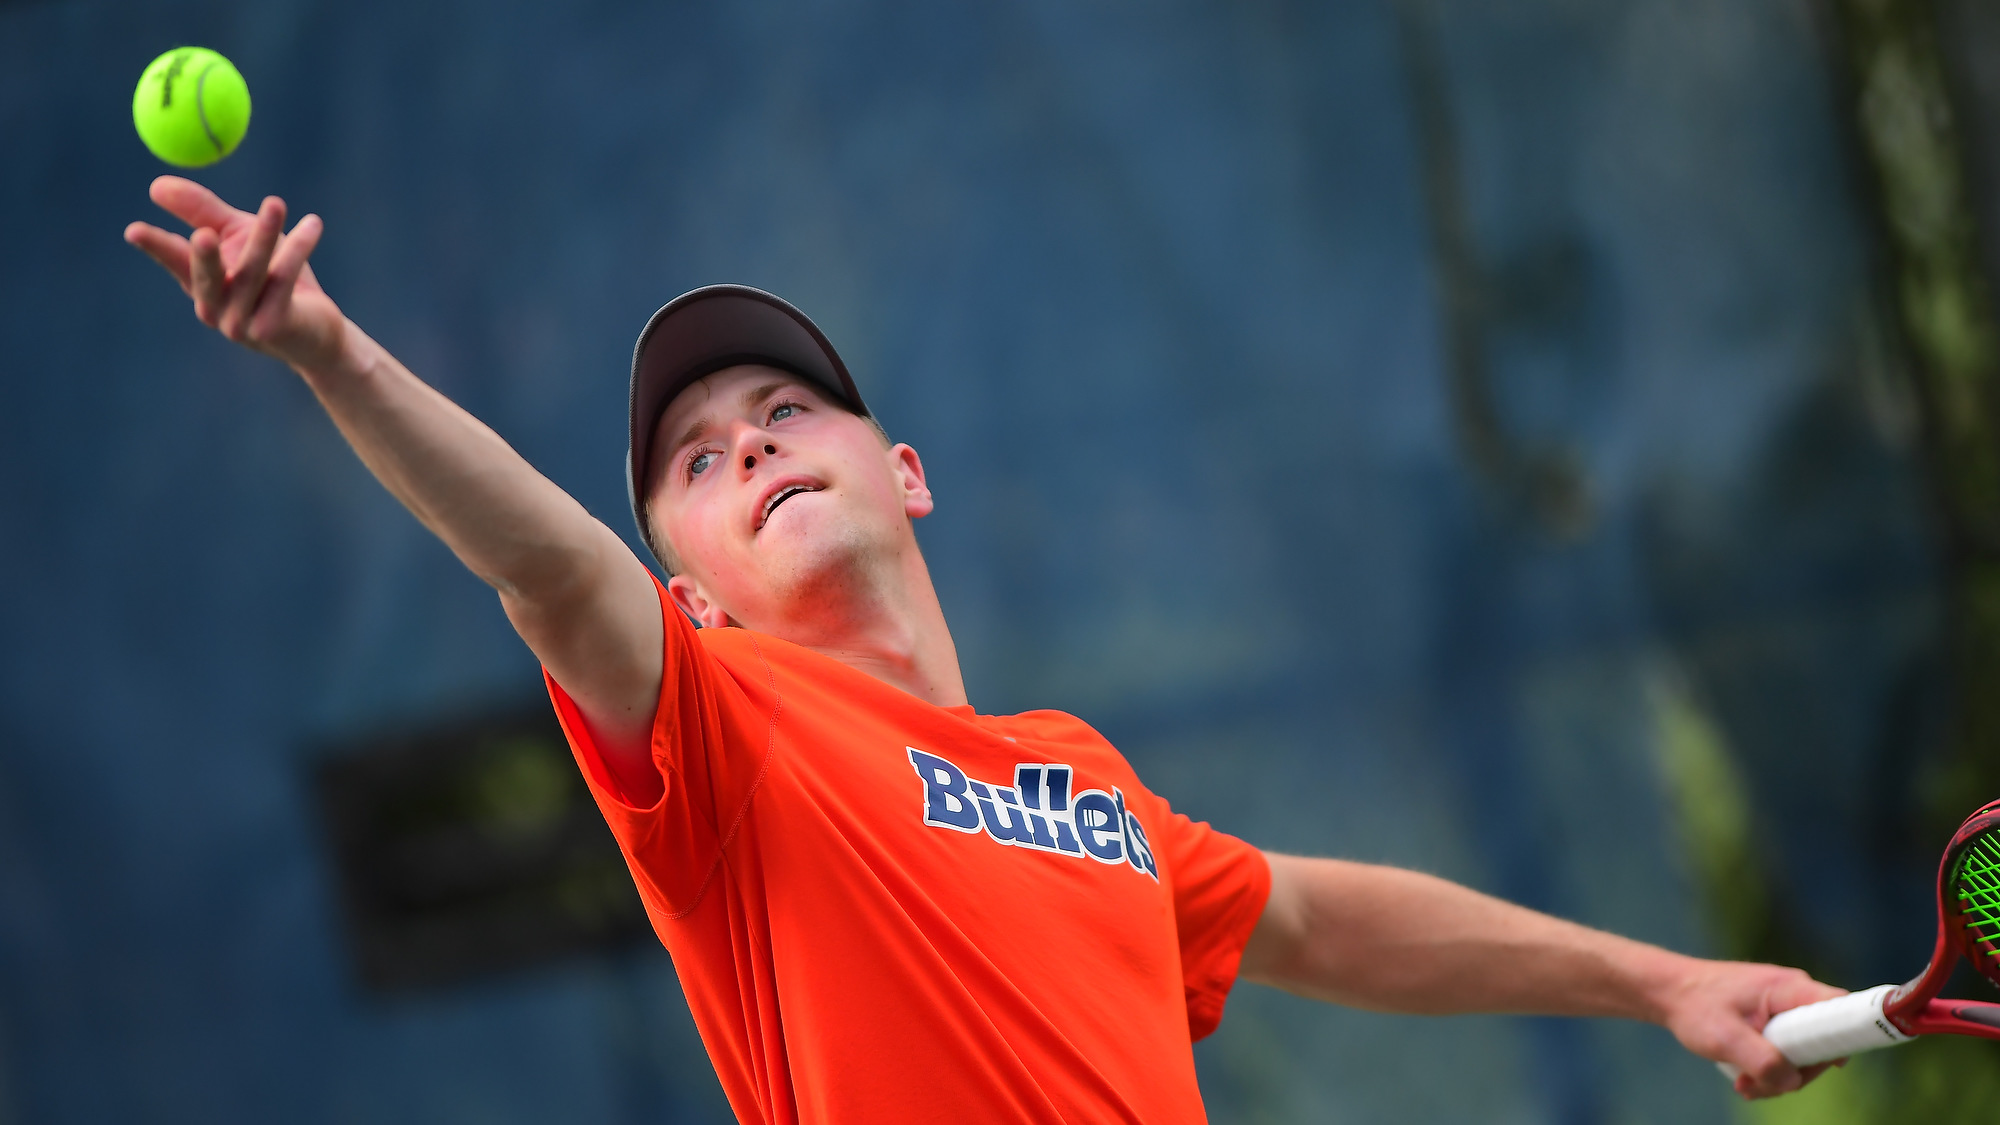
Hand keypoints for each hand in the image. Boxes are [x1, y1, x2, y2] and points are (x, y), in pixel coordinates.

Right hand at [124, 176, 345, 370]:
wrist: (319, 331)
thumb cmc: (275, 278)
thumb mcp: (238, 236)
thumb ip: (202, 212)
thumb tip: (156, 185)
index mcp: (201, 284)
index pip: (174, 262)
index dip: (156, 247)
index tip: (133, 230)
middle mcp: (215, 308)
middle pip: (206, 278)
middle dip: (204, 256)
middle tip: (204, 233)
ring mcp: (241, 323)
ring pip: (251, 272)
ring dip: (265, 234)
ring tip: (276, 203)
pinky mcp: (273, 327)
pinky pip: (283, 281)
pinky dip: (298, 248)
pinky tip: (312, 224)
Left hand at [1655, 958, 1846, 1099]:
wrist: (1666, 992)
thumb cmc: (1694, 1005)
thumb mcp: (1724, 1037)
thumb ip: (1762, 1060)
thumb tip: (1792, 1081)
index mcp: (1789, 988)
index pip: (1841, 1007)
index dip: (1846, 1037)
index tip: (1827, 1066)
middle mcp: (1794, 995)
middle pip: (1824, 1042)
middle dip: (1797, 1072)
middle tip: (1761, 1086)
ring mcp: (1784, 1008)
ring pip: (1803, 1053)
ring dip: (1778, 1076)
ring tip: (1744, 1085)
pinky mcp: (1774, 1020)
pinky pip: (1787, 1051)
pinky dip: (1769, 1069)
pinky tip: (1745, 1080)